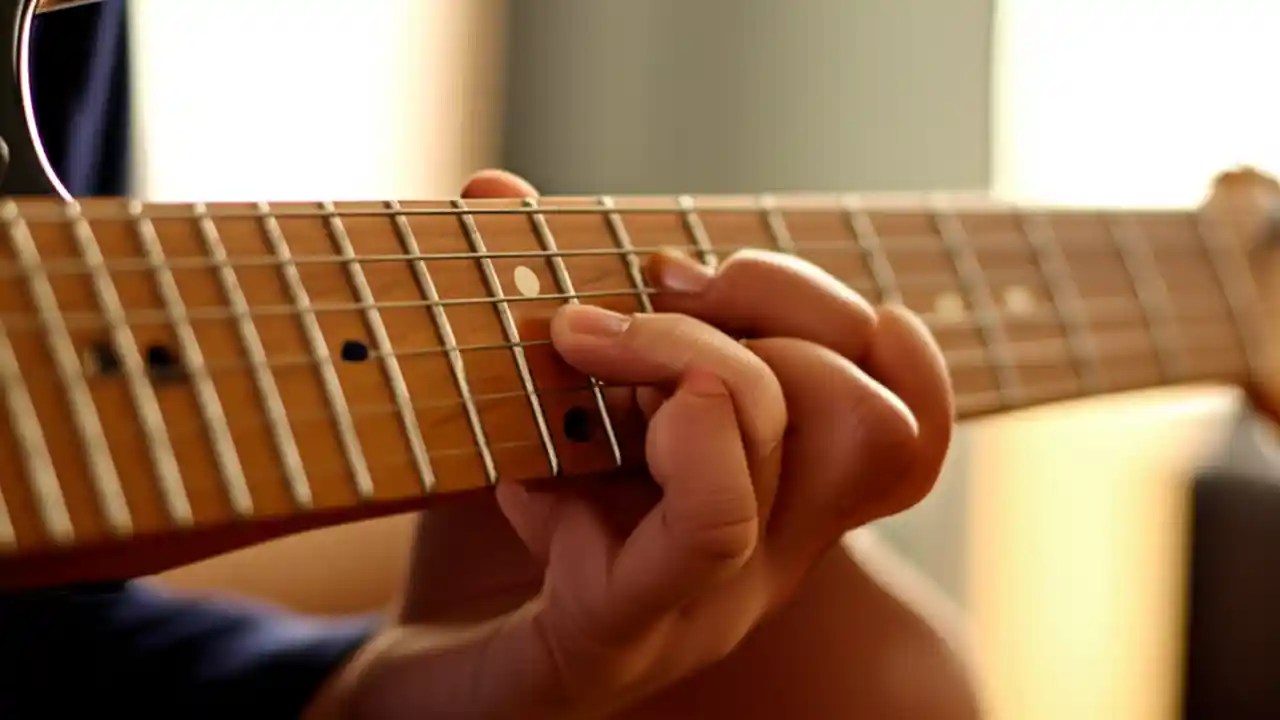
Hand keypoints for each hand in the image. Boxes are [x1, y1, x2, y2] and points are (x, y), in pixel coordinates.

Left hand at [305, 170, 953, 718]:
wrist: (421, 689)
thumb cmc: (489, 547)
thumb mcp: (526, 407)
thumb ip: (535, 301)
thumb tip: (495, 189)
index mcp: (774, 503)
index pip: (905, 417)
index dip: (863, 326)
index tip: (725, 273)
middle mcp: (766, 556)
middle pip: (862, 408)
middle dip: (768, 300)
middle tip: (655, 288)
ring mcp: (705, 600)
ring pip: (780, 443)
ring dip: (684, 350)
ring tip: (579, 339)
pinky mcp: (620, 630)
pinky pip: (702, 525)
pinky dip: (652, 433)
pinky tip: (546, 436)